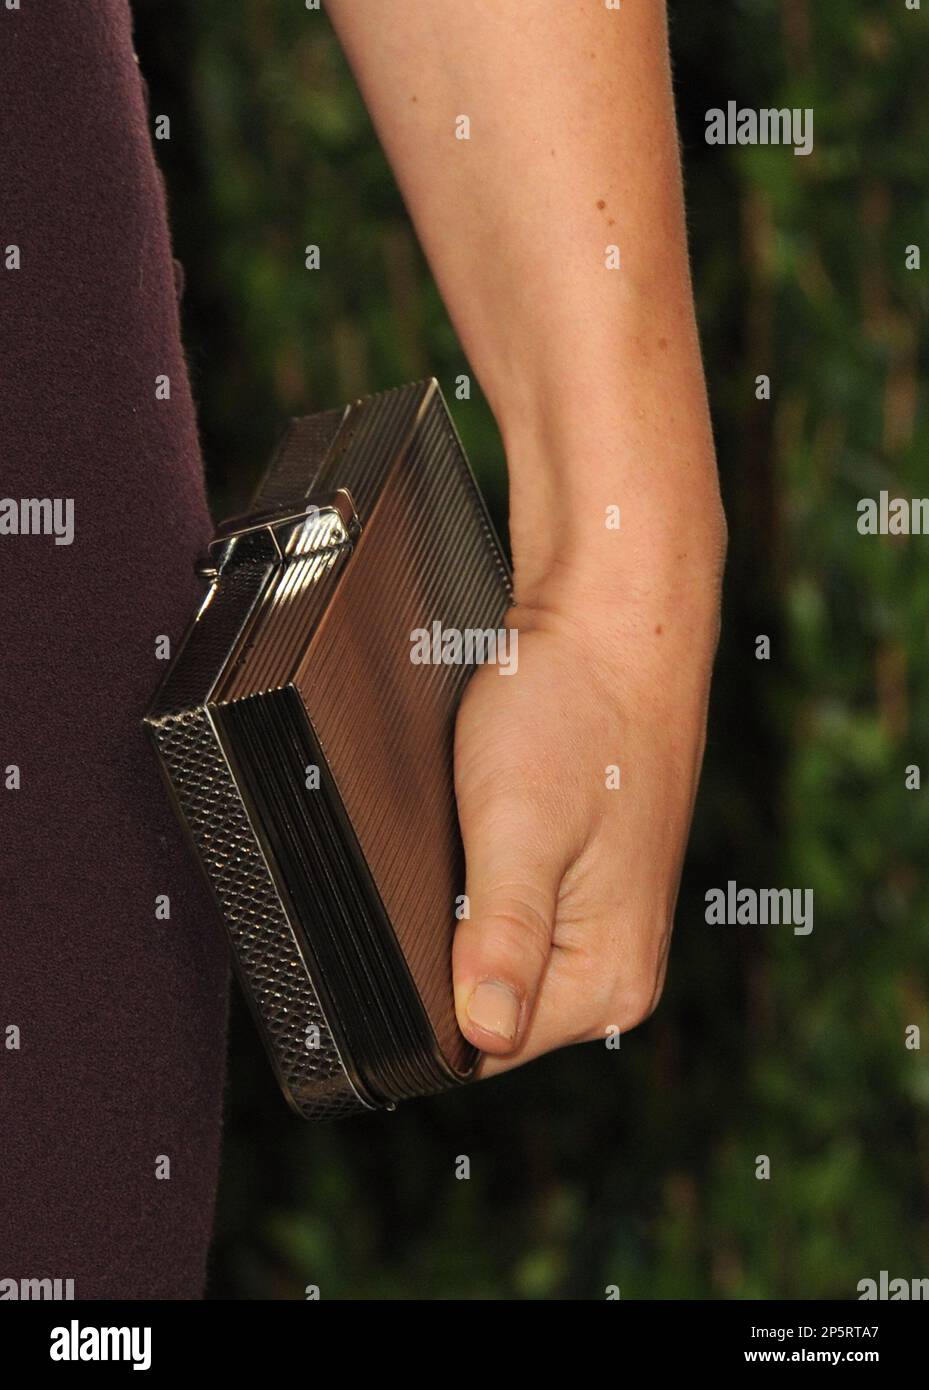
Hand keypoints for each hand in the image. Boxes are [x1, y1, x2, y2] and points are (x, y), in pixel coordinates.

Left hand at [452, 545, 722, 1075]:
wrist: (615, 624)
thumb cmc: (573, 712)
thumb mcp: (517, 830)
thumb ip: (502, 940)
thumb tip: (483, 1036)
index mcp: (612, 976)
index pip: (484, 1047)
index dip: (430, 993)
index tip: (420, 915)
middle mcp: (622, 967)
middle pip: (492, 1008)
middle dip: (449, 949)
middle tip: (449, 858)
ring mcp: (610, 925)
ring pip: (499, 957)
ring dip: (467, 912)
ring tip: (474, 833)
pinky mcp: (593, 885)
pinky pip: (517, 915)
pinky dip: (487, 881)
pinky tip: (487, 827)